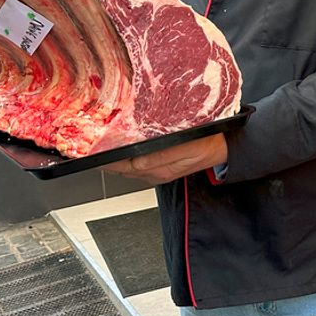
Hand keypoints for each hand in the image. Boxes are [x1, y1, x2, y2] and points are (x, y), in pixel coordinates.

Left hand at [100, 133, 227, 184]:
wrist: (225, 147)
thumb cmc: (209, 143)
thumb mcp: (187, 148)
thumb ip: (161, 157)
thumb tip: (138, 161)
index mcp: (159, 170)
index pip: (123, 167)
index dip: (105, 160)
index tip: (90, 152)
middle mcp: (155, 172)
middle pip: (121, 168)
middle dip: (106, 158)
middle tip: (90, 144)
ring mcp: (158, 169)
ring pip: (128, 166)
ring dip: (115, 157)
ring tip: (101, 145)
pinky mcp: (161, 164)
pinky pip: (138, 163)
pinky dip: (127, 155)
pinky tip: (124, 146)